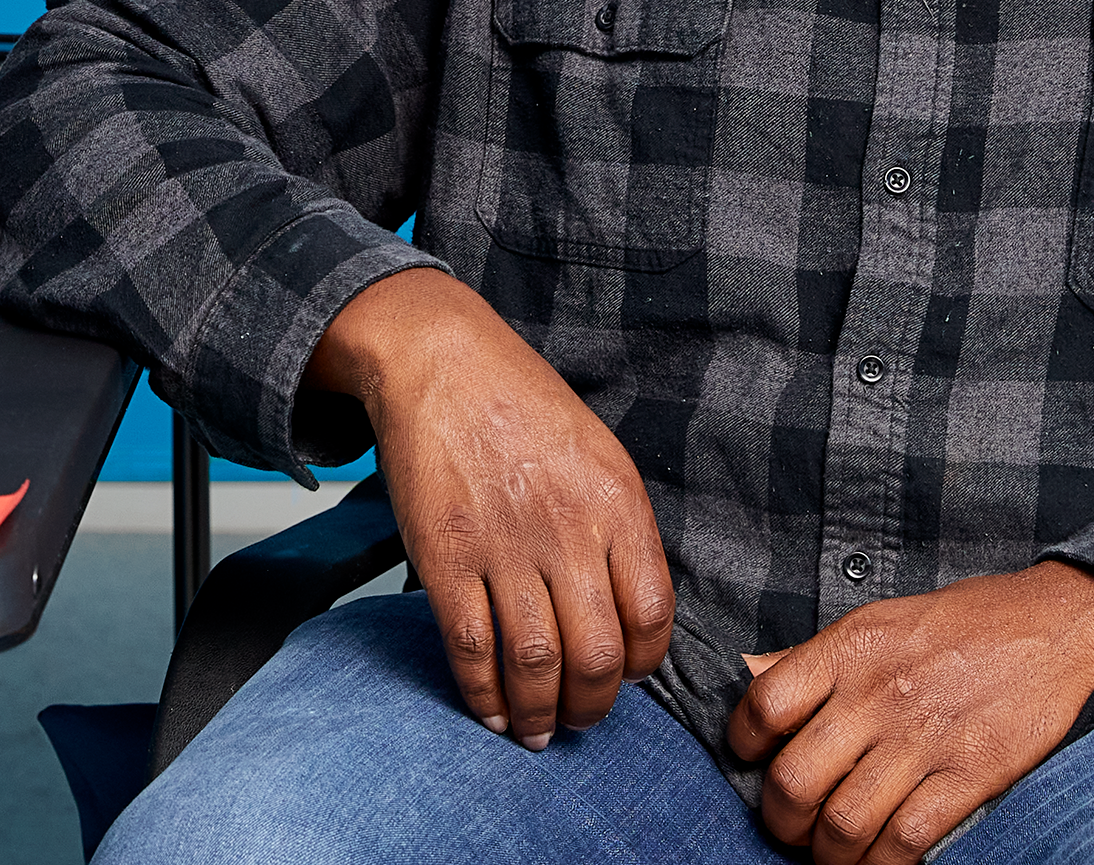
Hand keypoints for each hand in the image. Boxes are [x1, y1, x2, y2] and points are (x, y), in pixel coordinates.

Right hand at [303, 267, 674, 745]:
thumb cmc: (523, 406)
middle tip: (581, 720)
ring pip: (534, 664)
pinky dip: (482, 696)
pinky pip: (471, 648)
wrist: (442, 361)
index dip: (642, 665)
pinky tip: (489, 712)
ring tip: (537, 731)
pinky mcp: (445, 557)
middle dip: (592, 707)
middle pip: (597, 655)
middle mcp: (567, 530)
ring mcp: (504, 546)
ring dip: (539, 715)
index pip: (652, 617)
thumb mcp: (599, 454)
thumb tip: (630, 613)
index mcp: (616, 504)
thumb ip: (619, 529)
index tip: (624, 676)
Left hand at [722, 562, 1093, 864]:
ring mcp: (924, 739)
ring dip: (828, 853)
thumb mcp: (878, 620)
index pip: (764, 703)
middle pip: (795, 780)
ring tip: (831, 852)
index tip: (753, 762)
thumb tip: (748, 675)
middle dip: (781, 820)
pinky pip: (907, 839)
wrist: (1057, 625)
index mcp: (850, 649)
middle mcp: (879, 696)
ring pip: (845, 823)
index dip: (744, 744)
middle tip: (790, 827)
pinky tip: (878, 860)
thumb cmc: (963, 623)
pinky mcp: (971, 775)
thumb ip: (813, 657)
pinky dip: (882, 863)